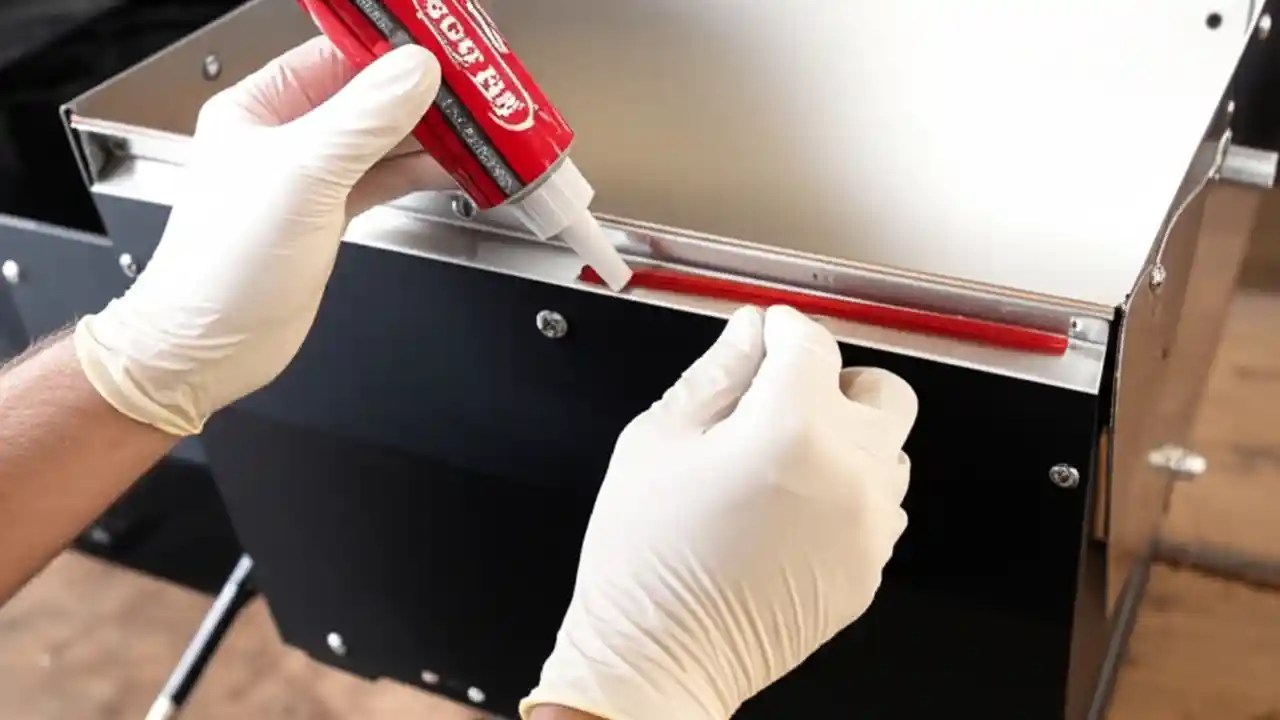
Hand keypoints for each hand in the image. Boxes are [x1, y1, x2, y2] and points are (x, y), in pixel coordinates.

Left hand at [74, 37, 450, 435]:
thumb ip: (363, 119)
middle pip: (366, 96)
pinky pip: (384, 179)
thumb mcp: (303, 174)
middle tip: (472, 92)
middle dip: (420, 94)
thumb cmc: (223, 265)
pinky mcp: (329, 217)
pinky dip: (419, 173)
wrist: (210, 345)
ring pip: (381, 140)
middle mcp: (284, 137)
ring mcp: (310, 178)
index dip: (390, 50)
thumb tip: (414, 71)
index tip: (440, 51)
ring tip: (474, 129)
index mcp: (259, 106)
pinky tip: (451, 167)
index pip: (336, 54)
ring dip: (427, 135)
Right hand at [522, 306, 917, 719]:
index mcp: (789, 429)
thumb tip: (748, 333)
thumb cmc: (647, 560)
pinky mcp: (870, 566)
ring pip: (890, 449)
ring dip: (848, 439)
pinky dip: (848, 493)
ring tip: (784, 464)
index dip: (783, 328)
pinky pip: (881, 507)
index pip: (811, 343)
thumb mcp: (658, 441)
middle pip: (882, 389)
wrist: (660, 658)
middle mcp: (847, 473)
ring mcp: (868, 525)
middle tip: (785, 398)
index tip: (766, 334)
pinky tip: (793, 510)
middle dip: (835, 381)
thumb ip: (716, 374)